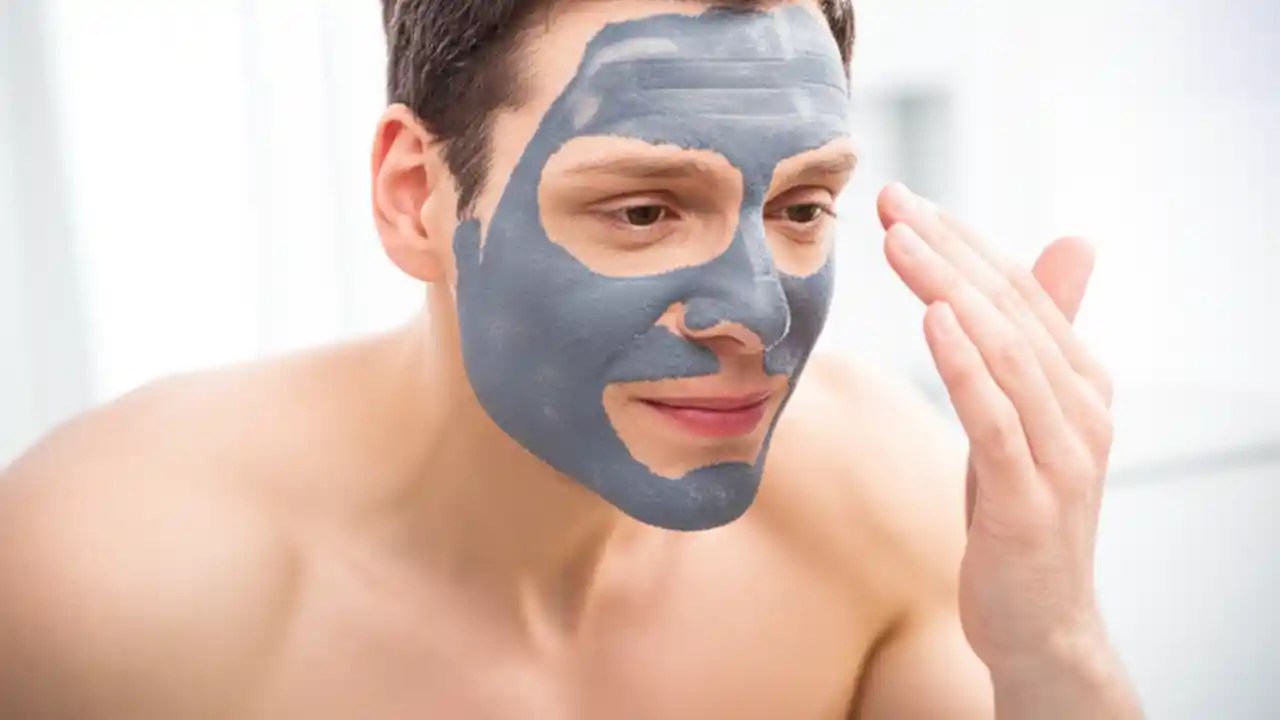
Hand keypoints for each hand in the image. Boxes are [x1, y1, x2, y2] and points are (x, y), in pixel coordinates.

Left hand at [877, 182, 1115, 673]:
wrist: (1040, 624)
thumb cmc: (1022, 513)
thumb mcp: (1026, 421)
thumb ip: (1035, 340)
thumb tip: (1069, 245)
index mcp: (1081, 383)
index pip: (1021, 291)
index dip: (964, 240)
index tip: (907, 199)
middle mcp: (1083, 409)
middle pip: (1010, 309)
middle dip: (948, 248)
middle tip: (893, 199)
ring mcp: (1062, 455)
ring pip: (1004, 351)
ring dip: (947, 288)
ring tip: (899, 240)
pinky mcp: (1028, 500)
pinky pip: (994, 419)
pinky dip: (963, 364)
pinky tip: (930, 319)